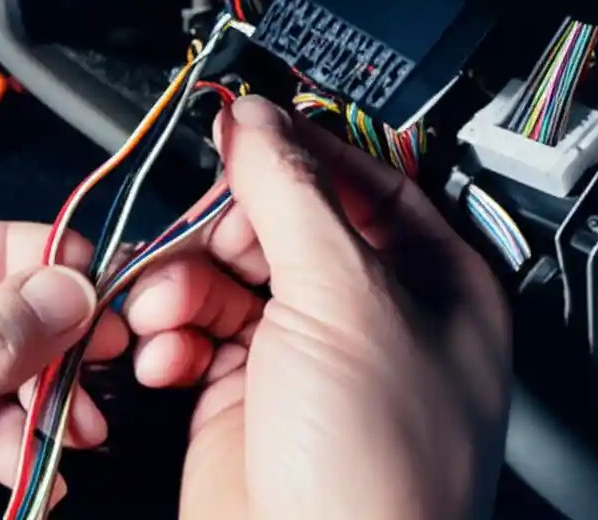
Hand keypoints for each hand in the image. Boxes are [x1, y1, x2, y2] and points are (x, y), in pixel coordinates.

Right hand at [123, 96, 510, 519]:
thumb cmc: (377, 476)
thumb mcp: (342, 298)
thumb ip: (290, 194)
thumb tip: (257, 121)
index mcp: (432, 282)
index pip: (363, 178)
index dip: (299, 151)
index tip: (241, 130)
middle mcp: (371, 316)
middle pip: (282, 223)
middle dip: (227, 230)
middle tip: (201, 240)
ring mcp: (304, 358)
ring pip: (226, 275)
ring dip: (184, 285)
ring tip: (169, 313)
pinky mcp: (244, 397)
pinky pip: (193, 333)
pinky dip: (168, 338)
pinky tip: (165, 358)